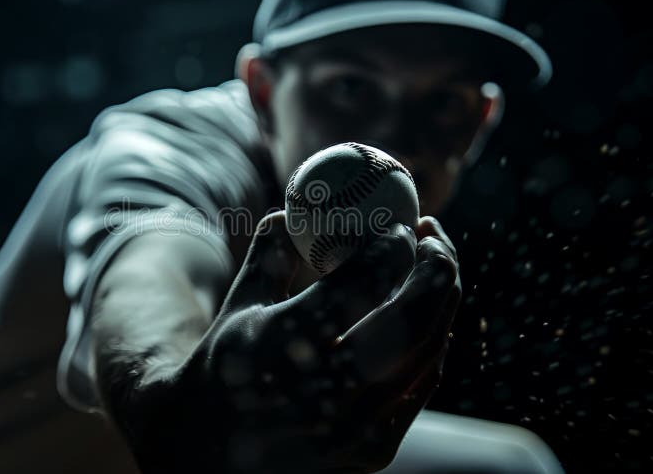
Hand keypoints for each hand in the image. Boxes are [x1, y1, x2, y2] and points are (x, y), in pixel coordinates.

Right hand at [120, 212, 460, 473]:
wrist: (210, 448)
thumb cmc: (226, 361)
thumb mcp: (238, 301)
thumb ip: (272, 249)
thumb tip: (305, 203)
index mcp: (274, 346)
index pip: (355, 288)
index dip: (390, 249)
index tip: (402, 225)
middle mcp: (316, 395)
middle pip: (406, 324)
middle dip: (435, 270)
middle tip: (434, 236)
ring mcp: (350, 431)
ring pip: (424, 355)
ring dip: (442, 302)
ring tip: (436, 265)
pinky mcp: (372, 453)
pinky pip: (420, 385)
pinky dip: (432, 341)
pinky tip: (427, 310)